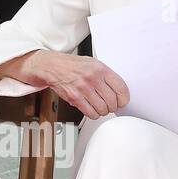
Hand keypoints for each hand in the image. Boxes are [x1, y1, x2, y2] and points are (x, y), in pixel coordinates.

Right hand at [13, 50, 128, 119]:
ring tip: (100, 107)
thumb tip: (119, 91)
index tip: (122, 101)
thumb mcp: (93, 63)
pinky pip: (91, 113)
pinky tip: (92, 109)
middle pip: (112, 101)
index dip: (123, 98)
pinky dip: (94, 114)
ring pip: (102, 109)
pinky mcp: (75, 98)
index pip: (121, 87)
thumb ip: (106, 76)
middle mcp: (93, 78)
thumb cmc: (74, 66)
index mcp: (101, 69)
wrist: (53, 67)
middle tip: (110, 106)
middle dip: (113, 107)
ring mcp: (83, 88)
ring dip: (103, 111)